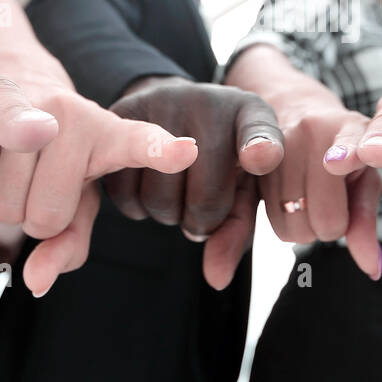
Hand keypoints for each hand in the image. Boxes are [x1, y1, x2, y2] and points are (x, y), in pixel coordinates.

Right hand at [0, 76, 198, 296]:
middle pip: (40, 216)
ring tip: (2, 167)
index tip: (186, 150)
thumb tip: (37, 282)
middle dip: (27, 215)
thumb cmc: (53, 164)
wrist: (7, 101)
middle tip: (28, 183)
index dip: (158, 150)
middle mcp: (74, 113)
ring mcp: (29, 105)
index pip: (136, 143)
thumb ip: (66, 246)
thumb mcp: (74, 205)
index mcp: (109, 136)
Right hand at [102, 79, 283, 289]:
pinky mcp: (121, 116)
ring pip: (160, 200)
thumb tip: (216, 279)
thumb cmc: (220, 154)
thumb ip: (236, 229)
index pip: (260, 132)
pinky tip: (148, 185)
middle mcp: (208, 102)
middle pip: (204, 198)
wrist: (175, 103)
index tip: (259, 159)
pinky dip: (136, 206)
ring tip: (176, 194)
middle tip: (201, 209)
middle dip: (202, 221)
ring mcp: (162, 104)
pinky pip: (122, 191)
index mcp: (250, 114)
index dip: (261, 148)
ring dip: (168, 215)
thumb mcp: (241, 184)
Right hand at [261, 103, 381, 279]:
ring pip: (293, 226)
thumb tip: (371, 270)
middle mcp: (310, 129)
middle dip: (331, 225)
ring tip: (308, 196)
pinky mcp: (249, 163)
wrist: (297, 114)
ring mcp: (276, 143)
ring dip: (304, 225)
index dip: (344, 155)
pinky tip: (288, 197)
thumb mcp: (364, 179)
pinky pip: (271, 221)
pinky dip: (283, 222)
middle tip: (330, 201)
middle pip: (324, 217)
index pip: (348, 144)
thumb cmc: (343, 155)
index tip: (335, 163)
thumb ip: (366, 221)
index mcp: (349, 127)